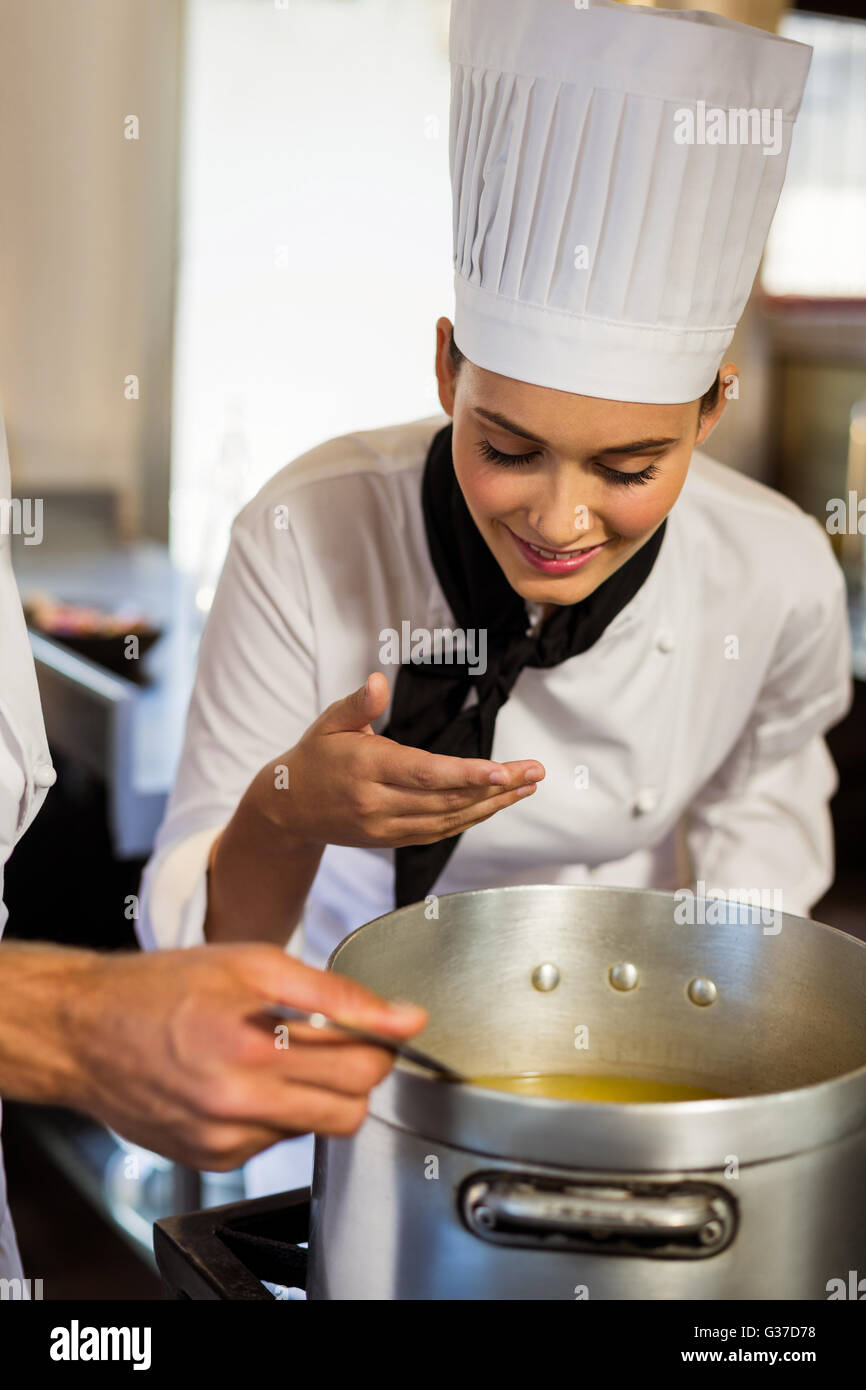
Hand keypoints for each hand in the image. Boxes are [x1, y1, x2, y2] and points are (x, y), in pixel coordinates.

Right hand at [58, 942, 426, 1168]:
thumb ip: (338, 993)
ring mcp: (224, 1142)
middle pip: (350, 1112)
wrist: (82, 1031)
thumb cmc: (161, 987)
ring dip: (314, 1092)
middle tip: (333, 1040)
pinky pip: (275, 1142)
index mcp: (253, 1050)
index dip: (379, 1042)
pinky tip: (246, 1078)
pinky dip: (276, 1111)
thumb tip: (407, 1017)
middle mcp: (238, 1107)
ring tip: (274, 1051)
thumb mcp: (253, 964)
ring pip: (315, 1129)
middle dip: (357, 1074)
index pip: (363, 1069)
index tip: (373, 1025)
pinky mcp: (212, 1161)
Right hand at [256, 671, 544, 849]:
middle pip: (447, 798)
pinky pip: (440, 831)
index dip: (467, 774)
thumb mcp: (329, 722)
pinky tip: (496, 804)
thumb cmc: (314, 757)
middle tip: (535, 772)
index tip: (504, 770)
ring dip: (492, 805)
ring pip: (450, 818)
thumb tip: (379, 681)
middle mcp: (378, 804)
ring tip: (527, 787)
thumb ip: (359, 704)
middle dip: (497, 787)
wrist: (288, 809)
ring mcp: (386, 827)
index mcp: (365, 769)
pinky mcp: (392, 840)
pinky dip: (471, 818)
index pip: (424, 774)